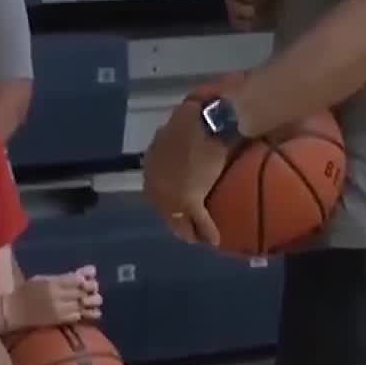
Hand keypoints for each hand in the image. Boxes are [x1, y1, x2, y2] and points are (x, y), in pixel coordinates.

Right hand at [7, 266, 102, 329]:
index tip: (89, 276)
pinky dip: (86, 313)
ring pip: (82, 305)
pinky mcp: (59, 320)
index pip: (75, 279)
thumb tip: (81, 274)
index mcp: (51, 283)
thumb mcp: (41, 279)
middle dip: (91, 289)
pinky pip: (77, 316)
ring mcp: (59, 309)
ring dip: (91, 302)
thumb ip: (61, 277)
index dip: (85, 277)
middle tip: (94, 288)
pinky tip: (90, 312)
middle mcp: (56, 296)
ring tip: (94, 300)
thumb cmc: (26, 292)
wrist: (14, 311)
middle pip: (81, 291)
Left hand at [144, 98, 232, 245]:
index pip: (155, 192)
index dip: (166, 201)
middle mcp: (154, 185)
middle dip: (175, 220)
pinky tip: (215, 241)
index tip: (175, 208)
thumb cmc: (189, 123)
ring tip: (198, 239)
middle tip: (186, 229)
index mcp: (150, 166)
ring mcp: (169, 195)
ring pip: (178, 221)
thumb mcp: (171, 132)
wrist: (202, 123)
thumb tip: (169, 141)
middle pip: (165, 210)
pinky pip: (199, 221)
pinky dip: (207, 231)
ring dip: (189, 231)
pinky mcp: (188, 200)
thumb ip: (167, 143)